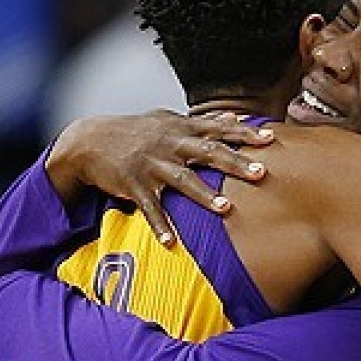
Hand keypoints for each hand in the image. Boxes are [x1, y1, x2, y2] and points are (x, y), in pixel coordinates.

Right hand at [46, 111, 274, 245]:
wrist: (89, 141)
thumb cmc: (134, 131)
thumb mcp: (167, 119)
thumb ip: (202, 121)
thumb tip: (235, 118)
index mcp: (180, 128)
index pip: (219, 129)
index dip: (245, 134)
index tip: (272, 139)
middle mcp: (169, 144)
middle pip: (207, 152)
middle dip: (235, 163)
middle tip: (261, 173)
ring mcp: (151, 164)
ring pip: (182, 180)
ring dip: (204, 195)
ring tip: (226, 209)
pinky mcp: (133, 185)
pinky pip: (149, 208)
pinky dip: (160, 225)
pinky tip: (171, 242)